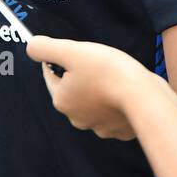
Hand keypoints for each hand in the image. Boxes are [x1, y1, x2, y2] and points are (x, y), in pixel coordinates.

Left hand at [25, 35, 150, 140]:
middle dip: (81, 76)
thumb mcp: (71, 51)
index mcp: (61, 100)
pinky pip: (114, 113)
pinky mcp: (120, 130)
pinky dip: (117, 103)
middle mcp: (77, 118)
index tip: (74, 52)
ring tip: (113, 76)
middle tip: (97, 62)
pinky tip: (125, 91)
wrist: (144, 97)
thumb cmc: (108, 72)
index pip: (52, 75)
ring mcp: (100, 127)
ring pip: (93, 102)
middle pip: (73, 90)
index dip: (61, 59)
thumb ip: (45, 48)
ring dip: (99, 90)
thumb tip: (31, 46)